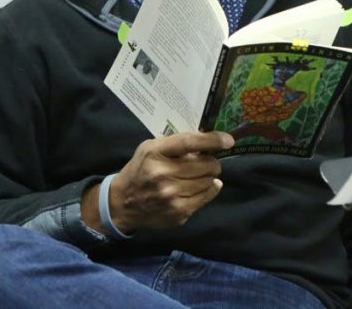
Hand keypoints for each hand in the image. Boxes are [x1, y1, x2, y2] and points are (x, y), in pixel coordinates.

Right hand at [81, 131, 232, 234]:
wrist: (123, 203)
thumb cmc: (140, 170)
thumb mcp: (150, 148)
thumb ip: (175, 144)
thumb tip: (207, 142)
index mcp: (154, 153)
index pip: (189, 142)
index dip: (212, 140)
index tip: (228, 140)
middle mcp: (162, 174)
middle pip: (205, 164)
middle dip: (211, 161)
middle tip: (207, 161)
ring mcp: (171, 196)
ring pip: (209, 181)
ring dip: (209, 176)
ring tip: (199, 175)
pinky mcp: (178, 212)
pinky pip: (206, 196)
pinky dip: (210, 189)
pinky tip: (203, 185)